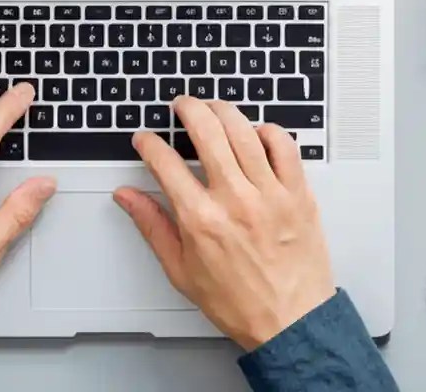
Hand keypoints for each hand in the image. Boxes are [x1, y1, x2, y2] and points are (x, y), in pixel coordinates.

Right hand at [114, 97, 335, 349]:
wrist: (291, 321)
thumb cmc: (240, 302)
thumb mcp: (181, 270)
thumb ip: (152, 226)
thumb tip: (128, 198)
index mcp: (201, 220)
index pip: (165, 163)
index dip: (149, 143)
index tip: (146, 139)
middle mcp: (235, 200)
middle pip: (207, 132)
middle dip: (188, 109)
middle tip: (181, 105)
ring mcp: (270, 194)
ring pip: (244, 131)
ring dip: (224, 110)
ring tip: (213, 107)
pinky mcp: (298, 194)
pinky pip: (285, 147)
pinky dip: (269, 131)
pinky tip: (256, 132)